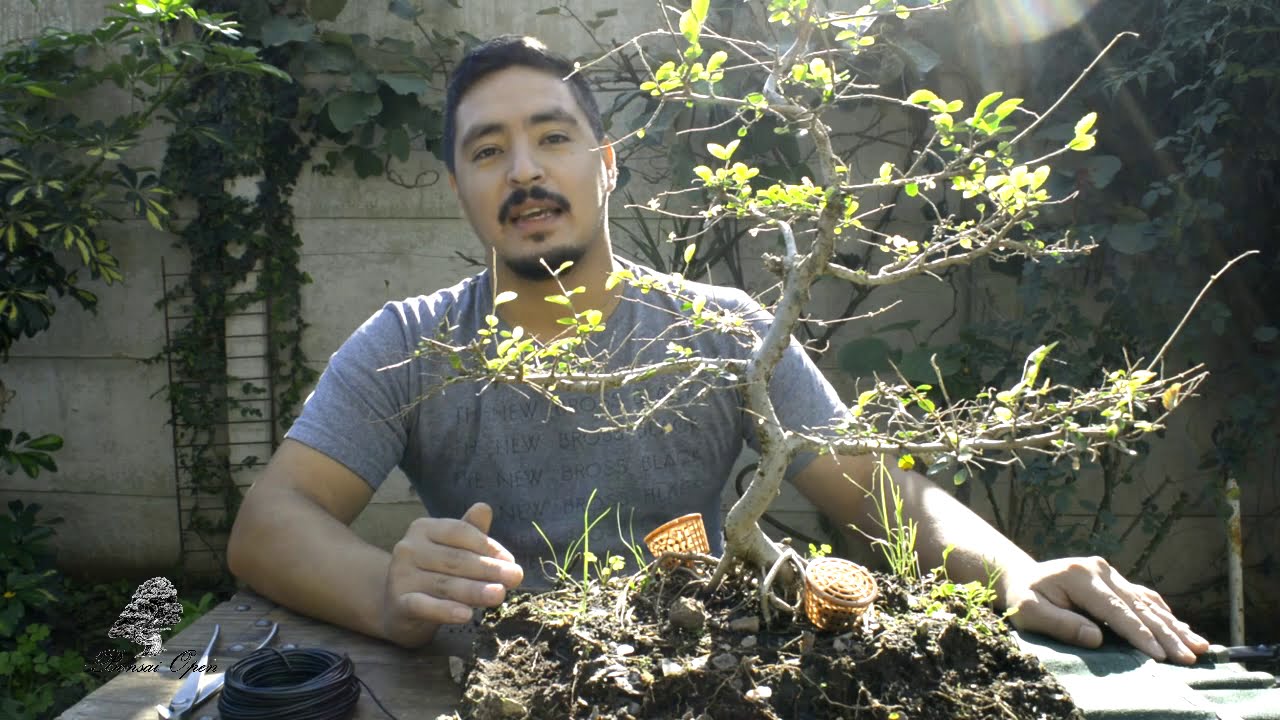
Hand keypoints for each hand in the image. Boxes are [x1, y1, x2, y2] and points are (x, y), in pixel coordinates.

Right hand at [381, 502, 523, 645]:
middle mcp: (408, 548)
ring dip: (475, 590)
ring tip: (500, 595)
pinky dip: (446, 610)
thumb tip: (484, 508)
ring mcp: (400, 576)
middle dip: (489, 569)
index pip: (460, 532)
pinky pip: (424, 606)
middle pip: (456, 559)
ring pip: (445, 583)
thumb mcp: (452, 549)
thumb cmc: (433, 572)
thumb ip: (470, 531)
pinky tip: (466, 615)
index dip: (488, 546)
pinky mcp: (399, 603)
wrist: (398, 608)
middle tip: (516, 577)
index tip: (511, 561)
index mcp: (423, 528)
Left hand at [1000, 556, 1208, 663]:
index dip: (1139, 634)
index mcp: (1081, 576)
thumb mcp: (1030, 612)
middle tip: (1190, 657)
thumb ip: (1061, 624)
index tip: (1160, 655)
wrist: (1021, 577)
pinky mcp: (1116, 580)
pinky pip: (1145, 597)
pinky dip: (1165, 614)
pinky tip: (1182, 628)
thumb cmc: (1024, 598)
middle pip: (1139, 606)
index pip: (1116, 610)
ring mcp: (1111, 573)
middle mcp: (1101, 570)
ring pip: (1148, 602)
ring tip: (1200, 646)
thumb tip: (1097, 638)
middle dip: (1166, 634)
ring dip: (1174, 625)